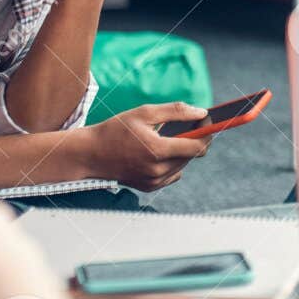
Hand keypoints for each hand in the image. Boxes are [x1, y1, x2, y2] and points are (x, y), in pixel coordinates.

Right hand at [80, 102, 210, 190]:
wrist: (90, 154)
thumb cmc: (116, 130)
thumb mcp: (145, 113)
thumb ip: (176, 111)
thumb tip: (201, 112)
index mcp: (158, 150)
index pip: (199, 146)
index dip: (207, 132)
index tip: (208, 120)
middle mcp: (158, 170)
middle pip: (193, 155)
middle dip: (194, 138)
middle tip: (187, 124)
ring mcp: (154, 181)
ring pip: (184, 164)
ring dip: (183, 150)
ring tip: (167, 136)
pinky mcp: (150, 187)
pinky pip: (173, 173)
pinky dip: (172, 162)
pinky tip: (158, 151)